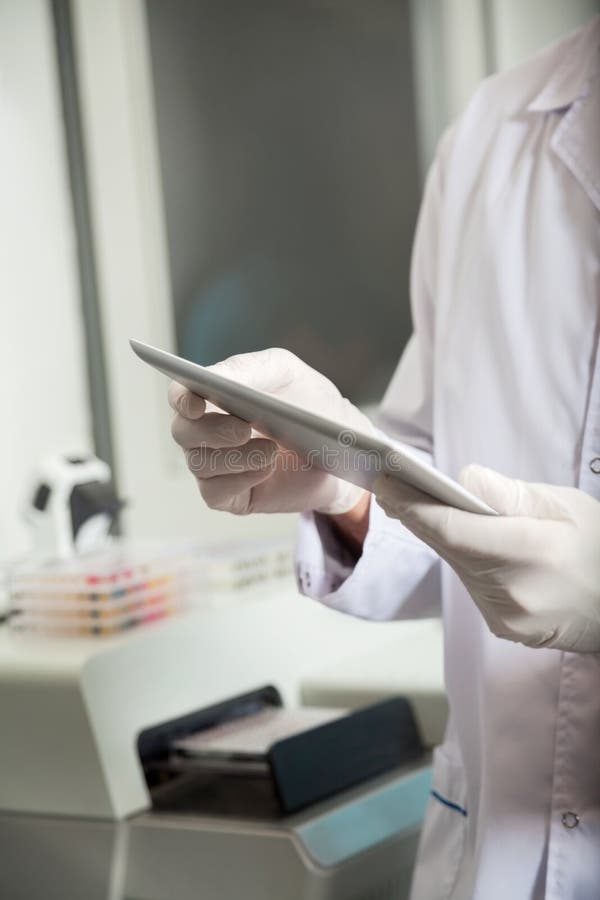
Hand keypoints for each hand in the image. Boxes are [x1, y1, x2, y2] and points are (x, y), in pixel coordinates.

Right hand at [169, 348, 371, 515]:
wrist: (342, 446)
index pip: (180, 395)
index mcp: (213, 395)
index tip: (196, 403)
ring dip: (235, 457)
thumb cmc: (308, 403)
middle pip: (183, 433)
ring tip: (271, 450)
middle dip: (212, 431)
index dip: (181, 398)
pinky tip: (267, 469)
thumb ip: (249, 369)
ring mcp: (216, 465)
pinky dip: (240, 480)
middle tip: (245, 428)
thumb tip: (216, 377)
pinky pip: (216, 492)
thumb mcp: (285, 372)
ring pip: (199, 464)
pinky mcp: (231, 495)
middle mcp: (206, 431)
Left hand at [374, 465, 599, 652]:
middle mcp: (514, 591)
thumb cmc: (599, 547)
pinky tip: (454, 538)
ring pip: (457, 566)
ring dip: (437, 536)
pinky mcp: (503, 626)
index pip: (455, 531)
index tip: (387, 485)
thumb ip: (512, 494)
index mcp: (533, 552)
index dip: (415, 507)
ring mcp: (506, 615)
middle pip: (448, 547)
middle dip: (416, 515)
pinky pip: (472, 584)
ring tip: (414, 504)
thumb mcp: (567, 506)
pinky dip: (461, 559)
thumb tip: (464, 480)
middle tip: (389, 486)